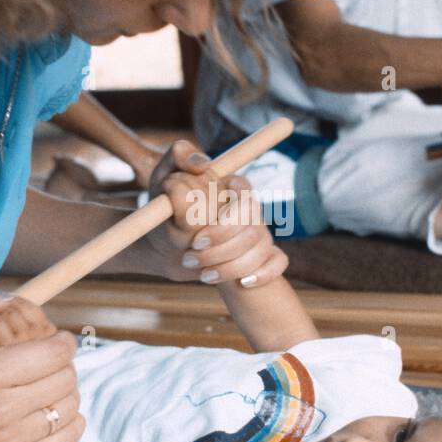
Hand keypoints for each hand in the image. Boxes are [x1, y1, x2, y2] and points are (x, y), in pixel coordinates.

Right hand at [0, 298, 83, 441]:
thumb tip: (7, 300)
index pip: (55, 353)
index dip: (62, 342)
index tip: (56, 341)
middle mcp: (0, 411)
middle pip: (66, 378)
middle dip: (63, 365)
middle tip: (49, 364)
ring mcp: (10, 441)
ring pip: (69, 405)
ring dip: (65, 391)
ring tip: (47, 386)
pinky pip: (68, 434)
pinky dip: (69, 419)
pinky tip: (51, 410)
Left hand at [138, 140, 288, 286]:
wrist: (164, 246)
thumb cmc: (166, 209)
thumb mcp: (162, 179)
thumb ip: (179, 158)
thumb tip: (202, 163)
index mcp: (232, 187)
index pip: (244, 198)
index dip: (223, 224)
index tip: (196, 240)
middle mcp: (248, 209)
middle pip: (252, 228)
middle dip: (221, 249)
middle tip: (190, 257)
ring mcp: (257, 232)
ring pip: (260, 249)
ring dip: (229, 267)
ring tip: (200, 273)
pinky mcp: (260, 254)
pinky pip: (278, 262)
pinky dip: (264, 274)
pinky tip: (243, 283)